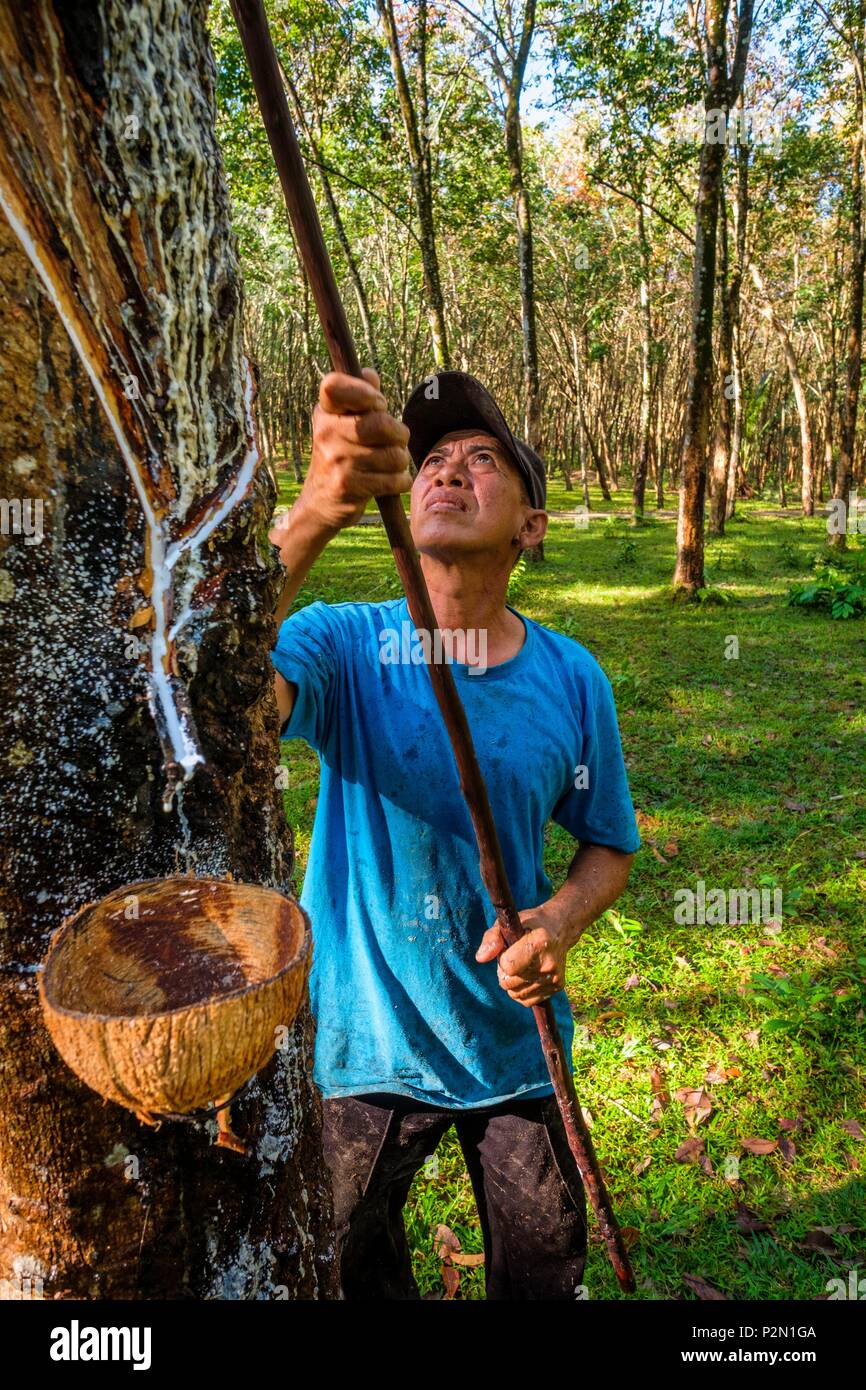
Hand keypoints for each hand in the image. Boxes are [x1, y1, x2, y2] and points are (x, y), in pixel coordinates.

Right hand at [270, 368, 411, 544]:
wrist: (321, 503)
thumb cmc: (342, 456)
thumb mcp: (345, 423)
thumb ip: (361, 397)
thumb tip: (370, 375)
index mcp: (325, 412)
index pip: (334, 385)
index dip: (365, 392)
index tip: (375, 404)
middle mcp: (326, 433)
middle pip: (380, 423)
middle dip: (399, 434)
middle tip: (396, 441)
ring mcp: (336, 460)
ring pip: (393, 455)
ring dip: (400, 461)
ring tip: (390, 464)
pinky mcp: (348, 486)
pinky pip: (393, 480)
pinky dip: (400, 481)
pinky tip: (390, 482)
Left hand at [475, 904, 570, 1007]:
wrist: (560, 929)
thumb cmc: (529, 925)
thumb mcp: (508, 923)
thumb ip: (492, 938)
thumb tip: (480, 958)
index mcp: (538, 943)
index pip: (508, 966)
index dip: (502, 958)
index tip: (509, 948)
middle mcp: (548, 963)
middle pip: (509, 983)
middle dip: (505, 972)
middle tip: (514, 957)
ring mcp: (554, 977)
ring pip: (516, 994)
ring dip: (512, 982)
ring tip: (521, 965)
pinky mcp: (557, 987)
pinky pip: (527, 1001)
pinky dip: (522, 991)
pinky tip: (527, 975)